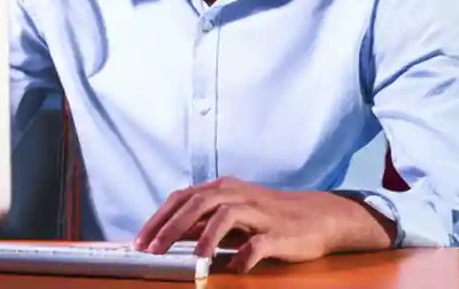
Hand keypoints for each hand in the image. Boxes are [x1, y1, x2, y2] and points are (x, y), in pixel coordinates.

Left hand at [133, 177, 395, 272]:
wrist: (318, 217)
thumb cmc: (270, 217)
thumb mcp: (233, 213)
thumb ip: (204, 221)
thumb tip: (168, 235)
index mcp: (224, 189)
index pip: (183, 198)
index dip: (159, 218)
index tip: (140, 241)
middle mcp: (238, 195)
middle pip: (198, 203)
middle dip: (171, 227)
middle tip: (152, 250)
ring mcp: (259, 213)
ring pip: (226, 215)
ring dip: (206, 236)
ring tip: (193, 258)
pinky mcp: (278, 233)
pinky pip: (258, 243)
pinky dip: (243, 256)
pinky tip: (235, 268)